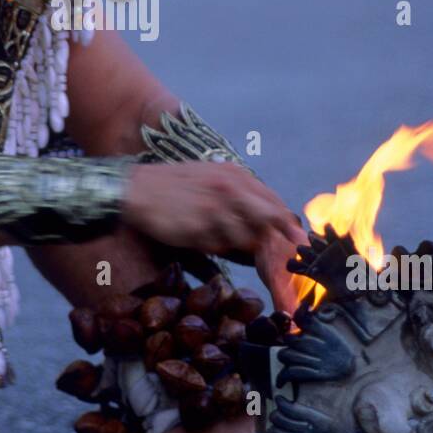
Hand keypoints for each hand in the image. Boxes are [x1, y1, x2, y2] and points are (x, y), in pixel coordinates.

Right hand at [122, 161, 303, 301]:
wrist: (135, 189)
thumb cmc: (173, 187)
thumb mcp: (210, 178)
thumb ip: (238, 196)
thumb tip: (264, 225)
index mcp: (235, 175)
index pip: (274, 202)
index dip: (288, 225)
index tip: (297, 241)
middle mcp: (230, 188)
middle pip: (269, 219)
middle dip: (275, 239)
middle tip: (279, 257)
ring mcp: (216, 208)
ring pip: (244, 238)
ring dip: (233, 244)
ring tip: (209, 232)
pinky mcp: (200, 227)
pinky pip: (218, 247)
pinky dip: (212, 247)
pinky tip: (193, 234)